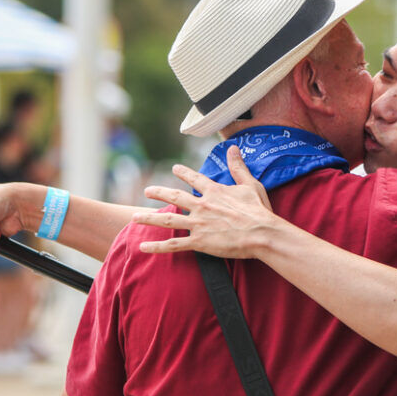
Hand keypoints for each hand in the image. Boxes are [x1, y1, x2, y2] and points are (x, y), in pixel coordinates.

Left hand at [133, 145, 277, 258]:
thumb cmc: (259, 210)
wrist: (262, 233)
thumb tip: (233, 148)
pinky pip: (174, 244)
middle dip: (159, 193)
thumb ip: (239, 167)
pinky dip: (158, 246)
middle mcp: (202, 205)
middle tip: (147, 191)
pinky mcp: (200, 242)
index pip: (195, 179)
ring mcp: (199, 224)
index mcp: (214, 191)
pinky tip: (143, 247)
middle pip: (175, 197)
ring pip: (168, 219)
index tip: (174, 169)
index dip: (183, 173)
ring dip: (149, 218)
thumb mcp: (250, 184)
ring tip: (134, 217)